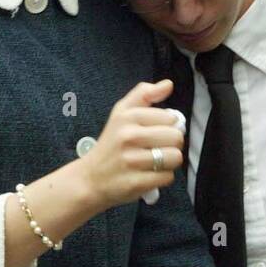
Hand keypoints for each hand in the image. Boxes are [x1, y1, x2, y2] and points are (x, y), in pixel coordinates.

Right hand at [80, 80, 184, 208]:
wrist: (89, 178)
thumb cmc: (111, 143)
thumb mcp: (121, 112)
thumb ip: (144, 94)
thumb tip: (168, 84)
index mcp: (128, 116)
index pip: (171, 118)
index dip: (167, 127)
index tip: (154, 133)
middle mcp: (129, 136)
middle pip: (176, 138)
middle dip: (171, 145)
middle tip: (155, 149)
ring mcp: (131, 160)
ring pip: (175, 158)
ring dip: (169, 163)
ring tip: (154, 163)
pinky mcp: (135, 182)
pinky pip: (167, 177)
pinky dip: (162, 178)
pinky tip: (148, 175)